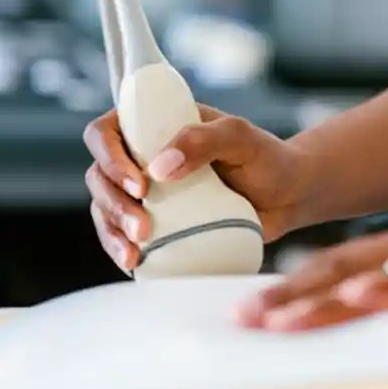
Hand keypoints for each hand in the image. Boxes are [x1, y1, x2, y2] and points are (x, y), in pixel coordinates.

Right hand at [83, 104, 311, 272]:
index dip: (111, 158)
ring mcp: (146, 194)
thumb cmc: (267, 158)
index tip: (140, 185)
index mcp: (154, 125)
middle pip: (99, 176)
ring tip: (135, 252)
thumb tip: (160, 167)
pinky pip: (123, 237)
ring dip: (112, 232)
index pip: (106, 133)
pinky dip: (121, 250)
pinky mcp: (156, 224)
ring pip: (105, 209)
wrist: (289, 196)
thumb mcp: (240, 138)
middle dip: (113, 204)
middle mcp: (142, 157)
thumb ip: (203, 140)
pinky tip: (134, 263)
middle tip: (142, 226)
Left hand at [235, 223, 387, 330]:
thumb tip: (351, 311)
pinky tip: (361, 300)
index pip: (340, 264)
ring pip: (375, 282)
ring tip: (278, 320)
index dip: (292, 285)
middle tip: (243, 319)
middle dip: (289, 295)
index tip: (248, 310)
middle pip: (344, 270)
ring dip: (323, 301)